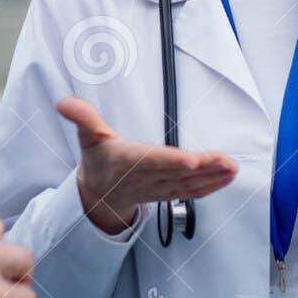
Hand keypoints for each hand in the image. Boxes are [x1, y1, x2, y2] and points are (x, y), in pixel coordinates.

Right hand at [57, 97, 237, 234]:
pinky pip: (192, 192)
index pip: (153, 161)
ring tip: (233, 168)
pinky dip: (212, 186)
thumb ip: (82, 118)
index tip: (192, 160)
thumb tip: (63, 103)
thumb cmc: (98, 160)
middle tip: (227, 161)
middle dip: (203, 169)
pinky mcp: (169, 192)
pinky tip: (229, 176)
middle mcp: (147, 178)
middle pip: (178, 174)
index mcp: (129, 162)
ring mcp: (160, 188)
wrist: (100, 194)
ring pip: (189, 184)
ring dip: (214, 177)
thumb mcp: (88, 136)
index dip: (173, 161)